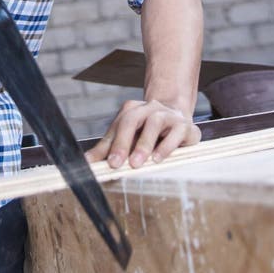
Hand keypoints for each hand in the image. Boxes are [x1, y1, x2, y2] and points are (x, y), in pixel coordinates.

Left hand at [85, 99, 200, 169]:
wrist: (180, 118)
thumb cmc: (150, 132)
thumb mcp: (130, 138)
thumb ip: (110, 148)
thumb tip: (89, 162)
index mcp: (132, 110)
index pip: (116, 127)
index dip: (106, 145)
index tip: (96, 163)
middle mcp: (148, 108)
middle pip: (131, 120)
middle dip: (122, 143)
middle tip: (115, 163)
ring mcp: (167, 114)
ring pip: (154, 123)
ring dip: (144, 144)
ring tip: (136, 163)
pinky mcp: (185, 125)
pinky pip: (175, 133)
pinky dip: (166, 146)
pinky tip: (158, 159)